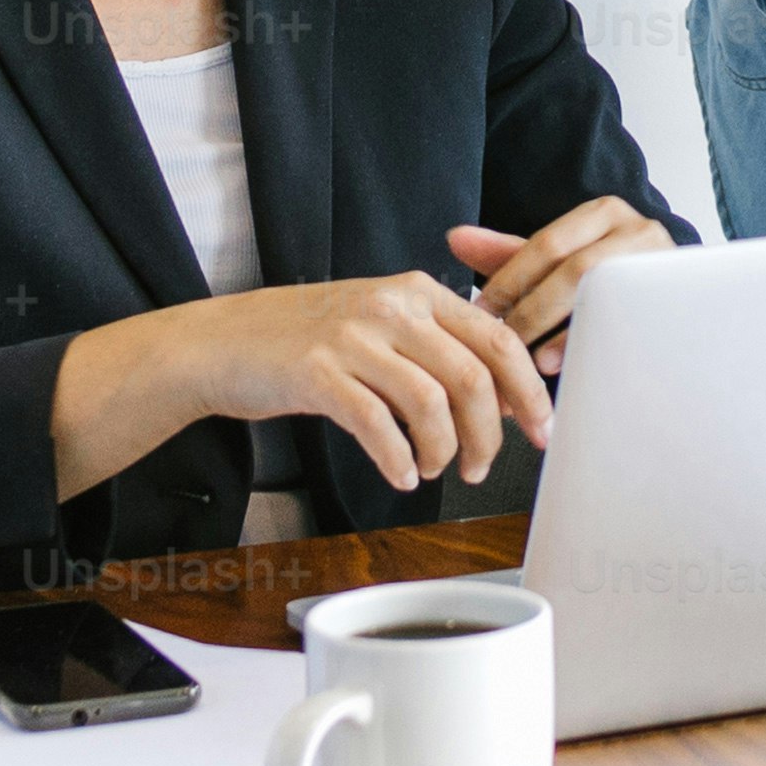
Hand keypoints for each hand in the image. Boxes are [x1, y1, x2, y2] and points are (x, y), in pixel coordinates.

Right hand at [152, 271, 556, 492]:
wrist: (225, 342)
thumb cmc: (309, 340)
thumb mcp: (381, 323)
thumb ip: (438, 347)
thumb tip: (503, 398)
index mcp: (418, 291)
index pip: (498, 337)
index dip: (528, 390)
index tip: (540, 429)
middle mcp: (392, 307)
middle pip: (472, 375)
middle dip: (490, 433)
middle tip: (482, 467)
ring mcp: (353, 338)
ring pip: (431, 403)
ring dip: (444, 450)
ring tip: (434, 469)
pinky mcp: (317, 372)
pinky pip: (377, 424)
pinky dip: (398, 458)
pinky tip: (401, 474)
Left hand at [445, 198, 671, 372]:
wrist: (679, 303)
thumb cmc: (607, 280)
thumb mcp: (559, 260)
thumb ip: (510, 252)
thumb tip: (454, 237)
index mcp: (604, 213)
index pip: (546, 244)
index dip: (507, 280)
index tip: (479, 313)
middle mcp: (638, 230)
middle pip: (572, 271)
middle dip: (529, 311)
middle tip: (497, 342)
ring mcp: (662, 266)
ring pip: (600, 296)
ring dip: (555, 330)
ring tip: (525, 359)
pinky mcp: (674, 303)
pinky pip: (625, 326)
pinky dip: (585, 345)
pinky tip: (558, 364)